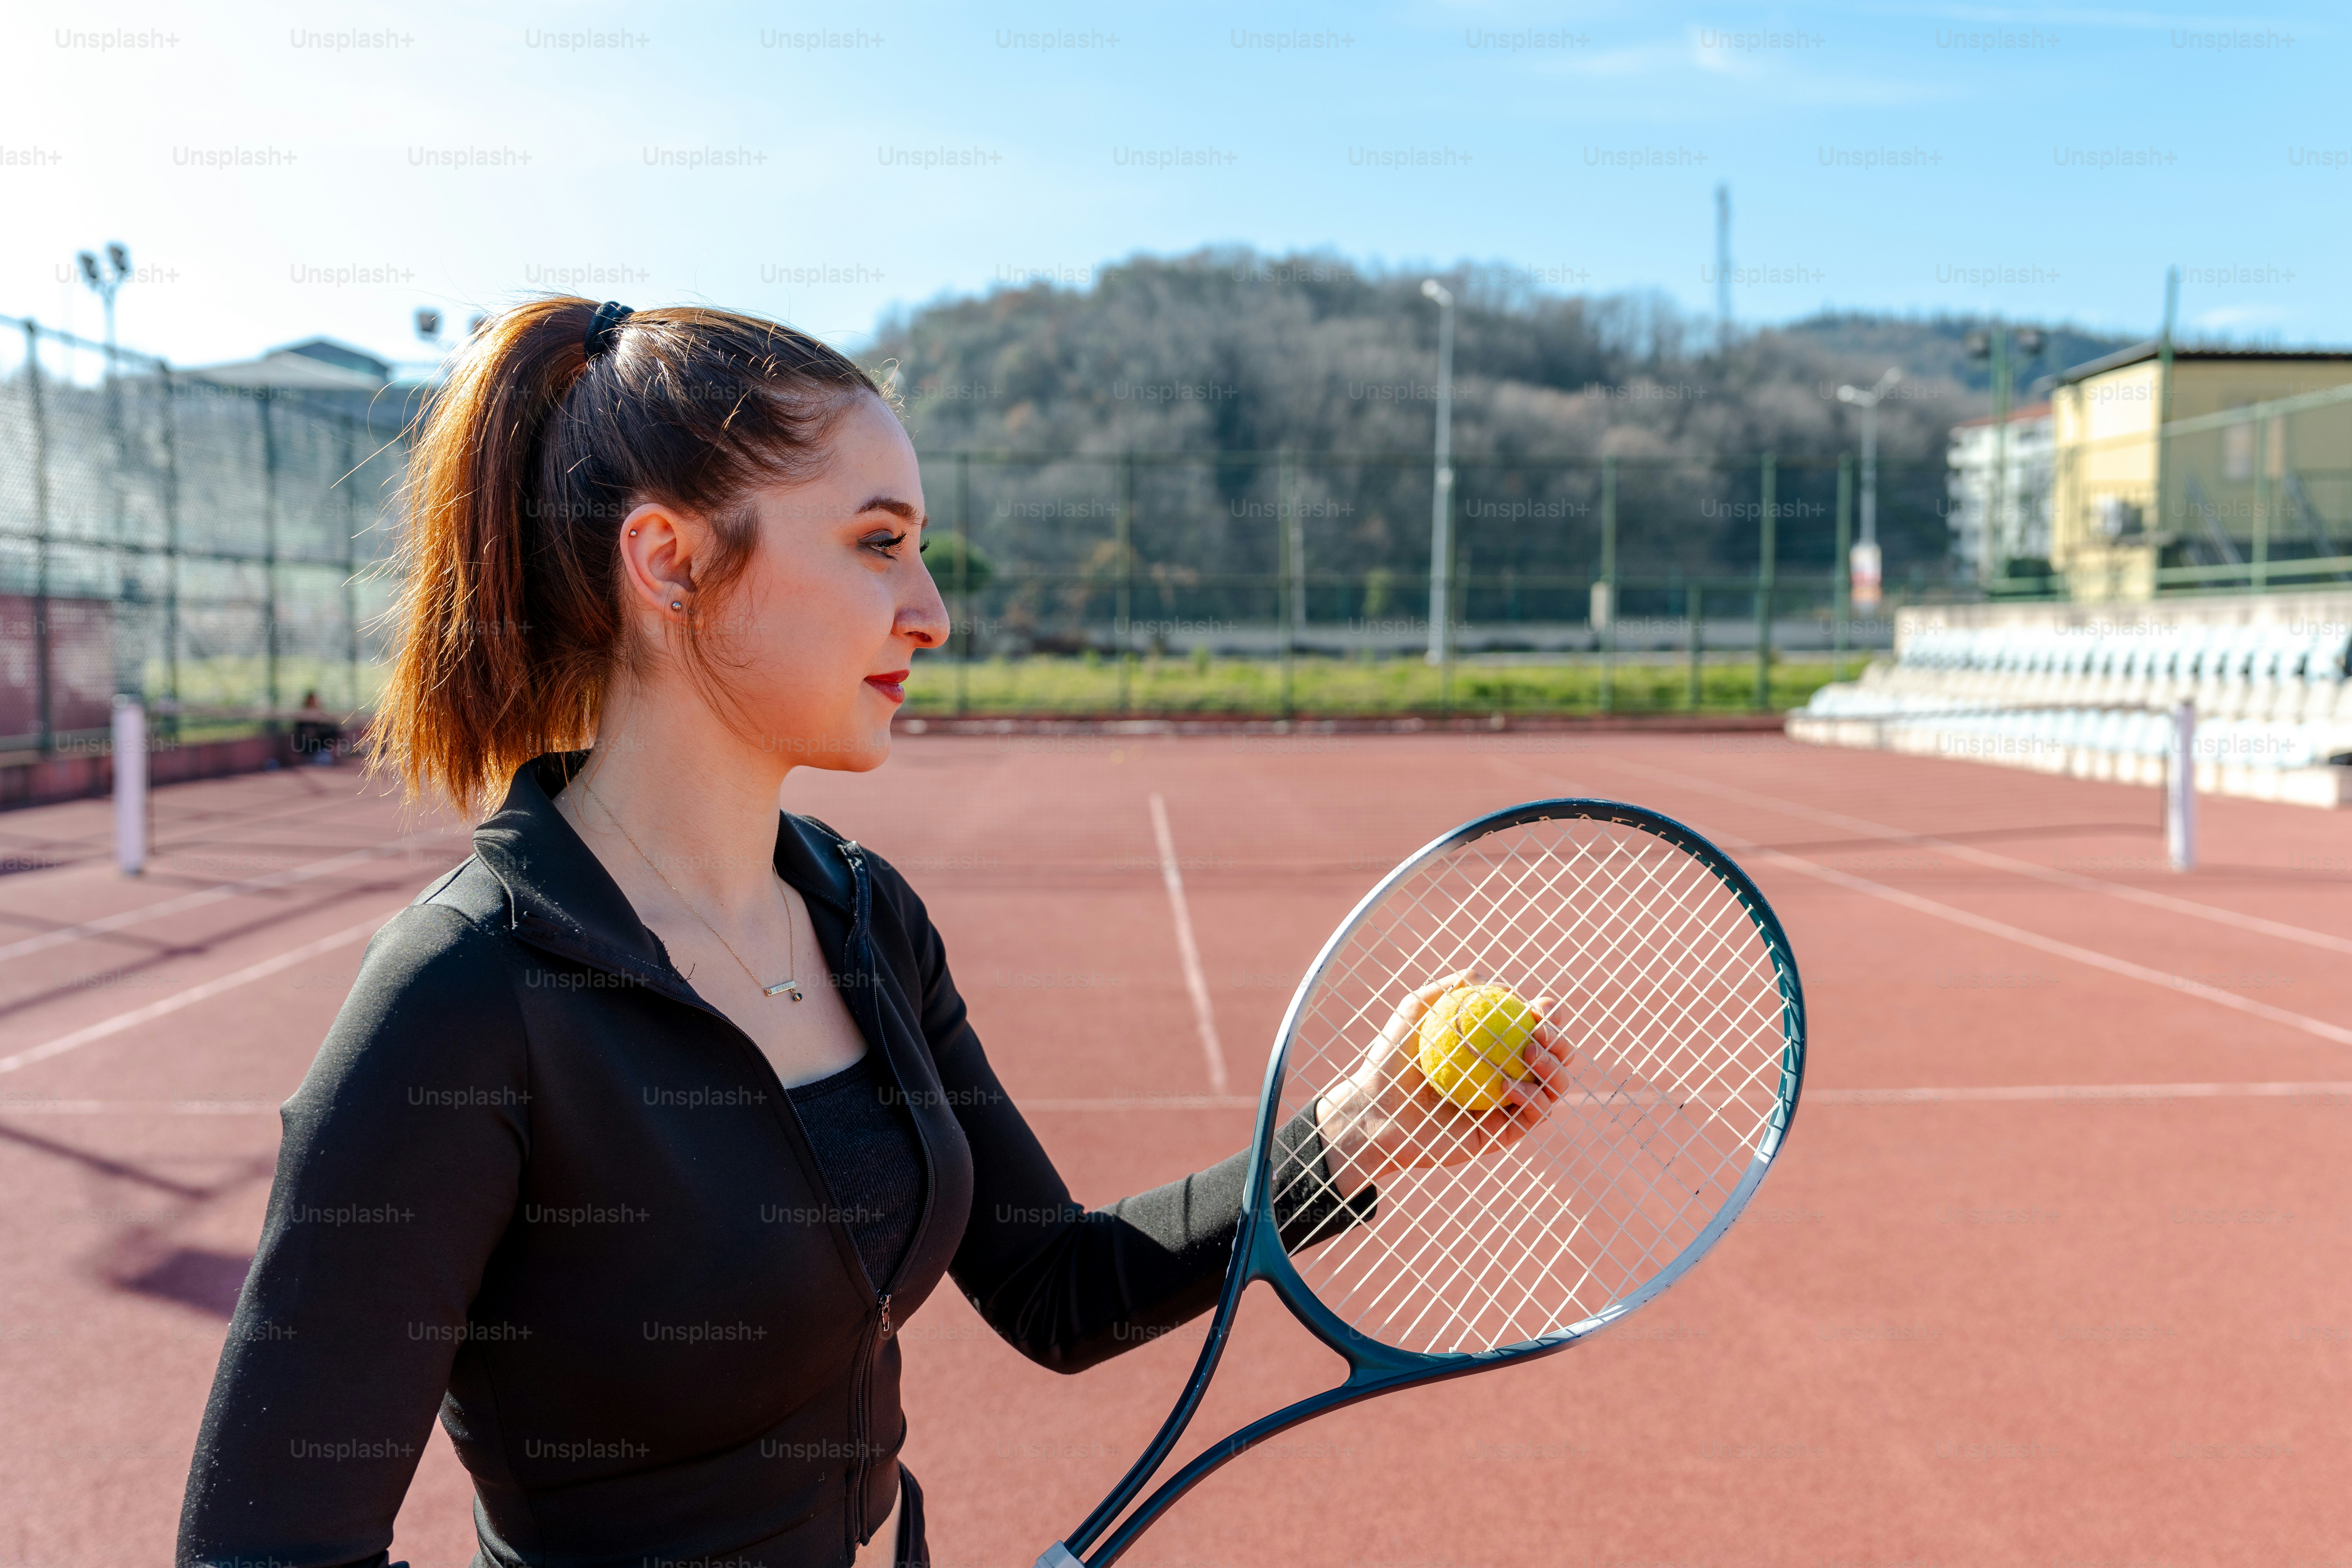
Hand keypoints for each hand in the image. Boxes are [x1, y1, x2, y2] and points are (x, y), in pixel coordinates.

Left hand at [1311, 970, 1569, 1200]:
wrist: (1374, 1111)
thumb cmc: (1389, 1061)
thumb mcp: (1413, 1014)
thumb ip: (1443, 990)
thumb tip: (1478, 976)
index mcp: (1493, 1050)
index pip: (1534, 1030)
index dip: (1548, 1016)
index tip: (1540, 1004)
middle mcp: (1507, 1077)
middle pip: (1555, 1059)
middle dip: (1561, 1040)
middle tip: (1541, 1029)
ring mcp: (1507, 1108)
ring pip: (1553, 1088)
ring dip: (1553, 1067)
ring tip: (1529, 1052)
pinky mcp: (1502, 1135)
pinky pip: (1533, 1117)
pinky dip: (1532, 1098)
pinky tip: (1510, 1085)